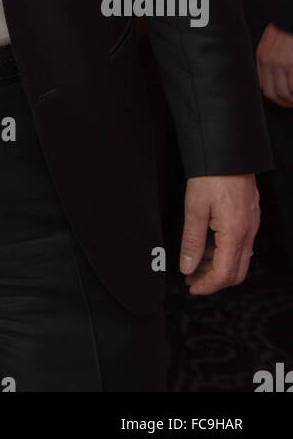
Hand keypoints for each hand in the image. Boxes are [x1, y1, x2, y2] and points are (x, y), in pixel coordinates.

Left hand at [179, 174, 258, 293]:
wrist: (228, 151)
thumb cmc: (212, 174)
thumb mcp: (195, 207)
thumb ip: (192, 241)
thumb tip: (188, 266)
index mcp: (235, 233)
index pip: (224, 274)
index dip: (207, 285)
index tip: (191, 287)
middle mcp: (248, 232)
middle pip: (235, 272)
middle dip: (213, 280)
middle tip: (192, 278)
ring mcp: (251, 224)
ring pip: (239, 259)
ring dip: (217, 265)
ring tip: (195, 262)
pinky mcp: (249, 216)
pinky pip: (241, 244)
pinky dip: (224, 251)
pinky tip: (207, 246)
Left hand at [256, 23, 292, 106]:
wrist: (289, 18)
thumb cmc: (284, 31)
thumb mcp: (270, 43)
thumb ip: (269, 60)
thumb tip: (273, 79)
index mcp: (262, 58)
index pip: (264, 86)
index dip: (274, 97)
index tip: (283, 100)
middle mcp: (269, 62)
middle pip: (273, 93)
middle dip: (284, 102)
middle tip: (292, 104)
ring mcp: (281, 64)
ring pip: (285, 92)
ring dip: (292, 99)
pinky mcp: (292, 64)